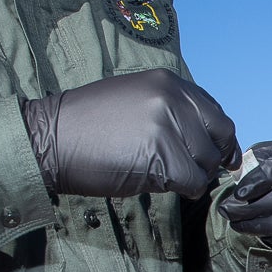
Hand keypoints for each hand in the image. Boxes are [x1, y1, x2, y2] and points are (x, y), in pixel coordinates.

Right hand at [20, 70, 239, 199]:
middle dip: (211, 158)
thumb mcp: (136, 100)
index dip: (219, 138)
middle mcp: (173, 98)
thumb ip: (171, 111)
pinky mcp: (162, 156)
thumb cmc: (89, 125)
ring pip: (207, 162)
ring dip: (193, 176)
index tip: (219, 154)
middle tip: (195, 171)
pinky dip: (183, 189)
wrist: (52, 139)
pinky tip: (161, 183)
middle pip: (219, 137)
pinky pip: (192, 181)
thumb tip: (204, 139)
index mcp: (168, 83)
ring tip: (164, 173)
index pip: (215, 113)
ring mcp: (168, 125)